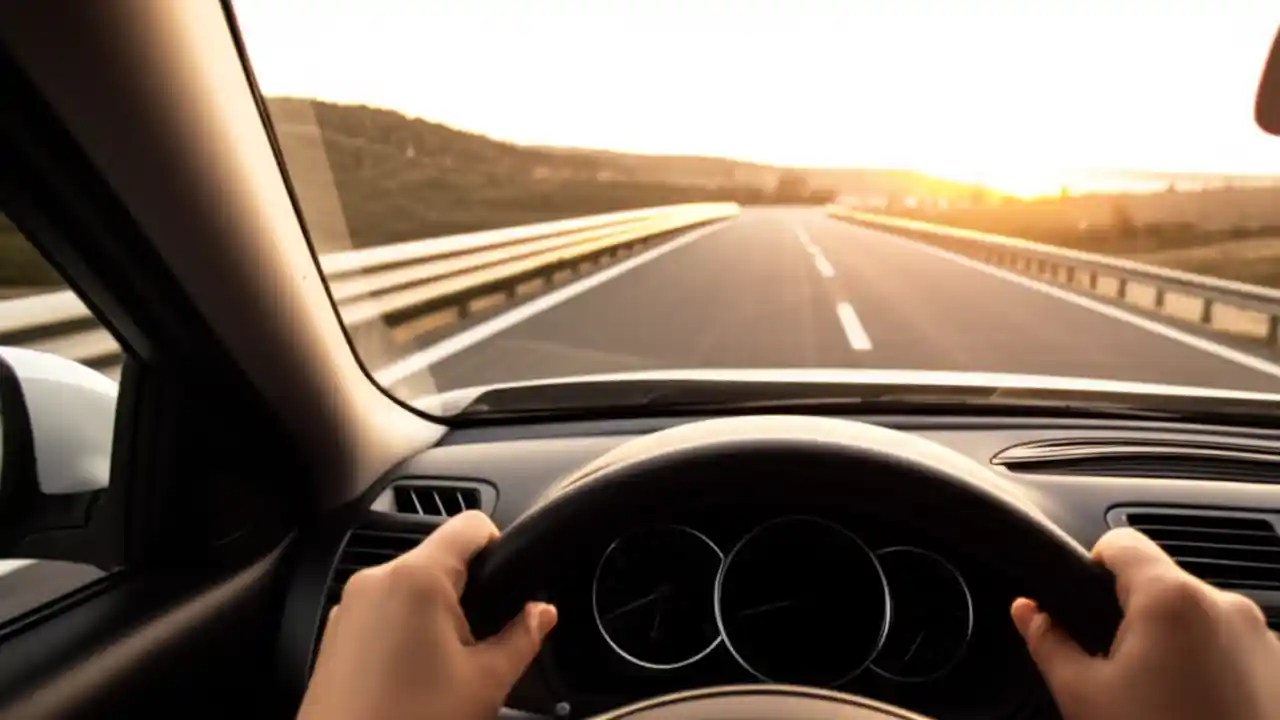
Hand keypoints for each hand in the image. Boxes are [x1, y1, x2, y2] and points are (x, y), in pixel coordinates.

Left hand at [297, 511, 557, 719]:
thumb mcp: (485, 682)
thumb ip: (523, 637)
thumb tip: (543, 612)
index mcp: (417, 578)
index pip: (471, 524)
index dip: (500, 546)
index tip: (509, 584)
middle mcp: (377, 579)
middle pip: (440, 557)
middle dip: (468, 592)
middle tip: (481, 644)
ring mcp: (350, 606)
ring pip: (412, 586)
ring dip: (437, 613)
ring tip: (446, 668)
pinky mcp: (337, 633)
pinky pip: (384, 611)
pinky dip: (407, 630)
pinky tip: (415, 677)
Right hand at [1011, 527, 1279, 719]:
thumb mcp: (1083, 698)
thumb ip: (1048, 641)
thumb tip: (1026, 610)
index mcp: (1170, 599)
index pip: (1119, 543)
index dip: (1090, 568)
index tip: (1082, 607)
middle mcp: (1226, 606)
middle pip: (1161, 585)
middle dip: (1135, 619)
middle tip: (1119, 675)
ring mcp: (1266, 639)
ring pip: (1199, 620)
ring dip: (1176, 646)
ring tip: (1163, 703)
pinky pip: (1234, 651)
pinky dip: (1212, 670)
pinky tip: (1197, 713)